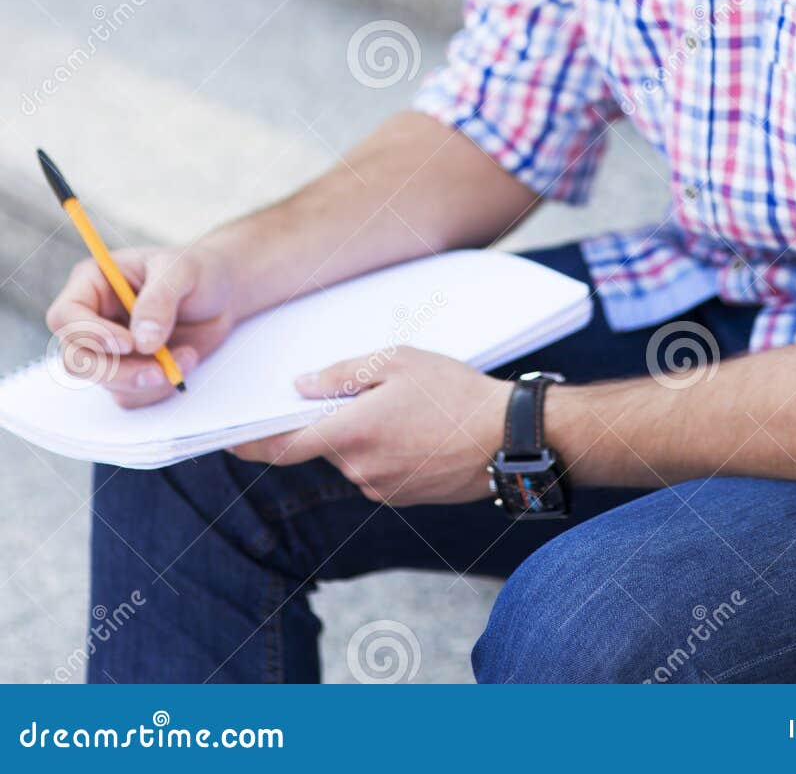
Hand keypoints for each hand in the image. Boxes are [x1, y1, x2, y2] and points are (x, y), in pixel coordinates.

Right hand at [44, 242, 237, 407]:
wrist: (222, 295)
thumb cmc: (197, 271)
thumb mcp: (183, 270)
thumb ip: (160, 299)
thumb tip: (141, 343)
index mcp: (93, 283)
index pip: (65, 316)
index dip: (89, 334)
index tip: (128, 343)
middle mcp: (93, 319)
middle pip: (76, 360)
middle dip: (117, 372)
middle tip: (157, 370)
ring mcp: (109, 351)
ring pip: (105, 383)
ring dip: (146, 381)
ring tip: (186, 356)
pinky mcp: (128, 372)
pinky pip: (131, 396)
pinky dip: (160, 387)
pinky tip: (185, 360)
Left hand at [228, 345, 512, 505]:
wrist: (506, 438)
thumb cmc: (454, 392)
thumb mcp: (398, 362)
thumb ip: (342, 374)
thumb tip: (300, 387)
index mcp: (353, 432)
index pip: (283, 445)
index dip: (249, 442)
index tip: (226, 437)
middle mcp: (358, 468)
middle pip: (320, 445)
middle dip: (328, 421)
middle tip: (359, 392)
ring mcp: (379, 487)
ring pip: (348, 457)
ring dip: (358, 434)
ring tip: (401, 407)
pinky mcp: (399, 497)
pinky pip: (372, 470)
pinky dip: (379, 449)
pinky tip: (412, 428)